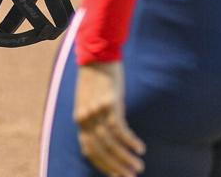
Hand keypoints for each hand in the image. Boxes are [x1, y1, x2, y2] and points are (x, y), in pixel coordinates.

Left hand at [75, 61, 145, 176]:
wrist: (98, 56)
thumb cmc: (97, 80)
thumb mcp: (91, 102)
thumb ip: (95, 120)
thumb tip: (107, 138)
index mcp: (80, 120)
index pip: (89, 151)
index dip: (104, 166)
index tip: (117, 175)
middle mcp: (85, 119)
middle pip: (101, 150)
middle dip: (117, 167)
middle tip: (131, 176)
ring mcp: (96, 112)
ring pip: (111, 143)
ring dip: (126, 158)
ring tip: (139, 166)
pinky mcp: (108, 103)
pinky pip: (119, 129)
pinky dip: (130, 142)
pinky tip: (140, 148)